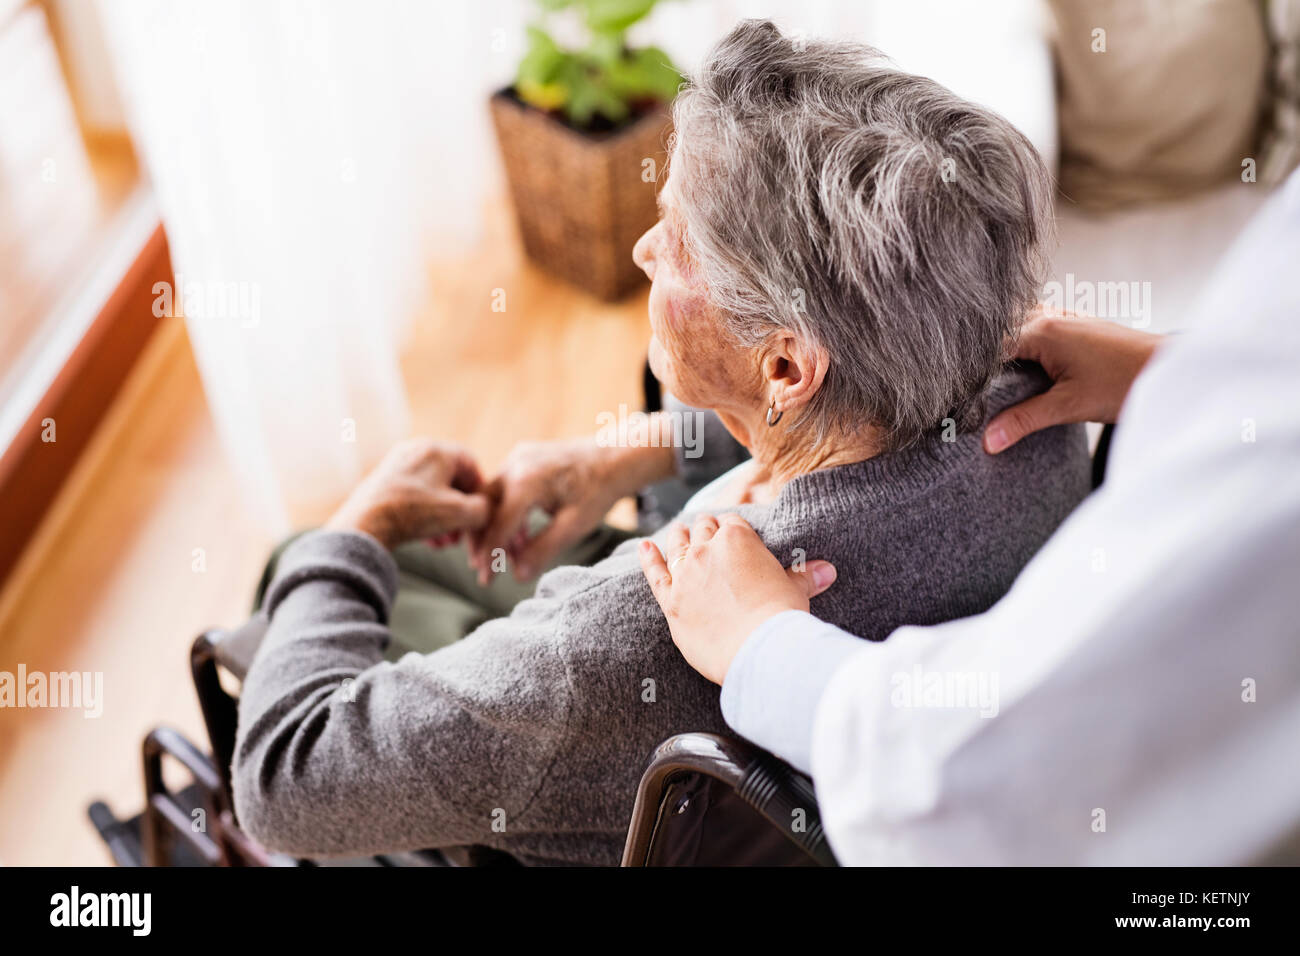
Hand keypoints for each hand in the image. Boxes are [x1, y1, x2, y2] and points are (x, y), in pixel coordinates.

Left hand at [326, 439, 490, 550]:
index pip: (470, 463)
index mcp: (436, 449)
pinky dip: (424, 514)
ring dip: (443, 516)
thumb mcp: (461, 513)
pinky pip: (413, 495)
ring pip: (431, 490)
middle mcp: (415, 450)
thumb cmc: (414, 514)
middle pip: (450, 479)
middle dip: (460, 509)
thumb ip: (483, 509)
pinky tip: (426, 539)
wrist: (365, 525)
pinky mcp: (382, 482)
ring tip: (444, 541)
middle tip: (462, 532)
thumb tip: (485, 509)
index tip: (481, 512)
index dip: (480, 490)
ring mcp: (396, 465)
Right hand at [468, 431, 674, 583]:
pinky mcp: (522, 458)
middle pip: (484, 509)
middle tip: (485, 570)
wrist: (617, 456)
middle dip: (482, 541)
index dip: (490, 556)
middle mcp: (515, 465)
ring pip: (491, 498)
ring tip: (507, 556)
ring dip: (494, 527)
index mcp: (526, 482)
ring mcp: (517, 458)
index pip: (498, 526)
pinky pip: (503, 488)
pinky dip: (505, 512)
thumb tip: (517, 575)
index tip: (486, 581)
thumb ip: (544, 549)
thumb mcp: (575, 525)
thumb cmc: (599, 490)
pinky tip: (518, 535)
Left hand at [638, 514, 837, 684]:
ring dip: (680, 537)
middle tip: (707, 530)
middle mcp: (707, 550)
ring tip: (679, 531)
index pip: (732, 524)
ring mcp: (685, 574)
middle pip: (703, 530)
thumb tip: (828, 570)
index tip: (734, 533)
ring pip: (678, 545)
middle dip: (706, 528)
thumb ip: (805, 576)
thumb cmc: (781, 618)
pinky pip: (654, 573)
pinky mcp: (670, 601)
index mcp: (738, 540)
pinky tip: (645, 548)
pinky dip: (648, 558)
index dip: (733, 529)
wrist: (758, 649)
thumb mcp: (795, 591)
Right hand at [984, 307, 1161, 453]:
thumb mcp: (1068, 407)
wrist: (1170, 370)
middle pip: (1000, 333)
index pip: (989, 348)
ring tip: (993, 377)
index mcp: (1043, 332)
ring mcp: (1065, 318)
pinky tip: (1025, 364)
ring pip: (1019, 325)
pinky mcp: (1078, 326)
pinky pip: (1038, 325)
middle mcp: (1050, 317)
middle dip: (984, 358)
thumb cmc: (1124, 384)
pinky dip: (1025, 342)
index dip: (972, 372)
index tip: (960, 396)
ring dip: (1006, 347)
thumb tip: (988, 440)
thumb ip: (1024, 420)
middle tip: (970, 389)